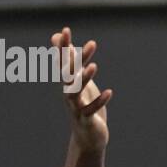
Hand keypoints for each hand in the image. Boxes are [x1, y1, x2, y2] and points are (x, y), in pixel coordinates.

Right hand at [51, 26, 109, 150]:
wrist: (87, 137)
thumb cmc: (83, 105)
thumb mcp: (77, 80)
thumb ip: (70, 59)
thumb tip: (57, 36)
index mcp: (67, 83)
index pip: (63, 62)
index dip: (64, 46)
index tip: (65, 29)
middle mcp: (68, 93)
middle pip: (67, 74)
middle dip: (72, 59)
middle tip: (87, 43)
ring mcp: (76, 107)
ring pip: (75, 92)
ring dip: (84, 79)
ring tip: (94, 66)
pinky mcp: (86, 119)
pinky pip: (90, 110)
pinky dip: (99, 101)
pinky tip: (109, 92)